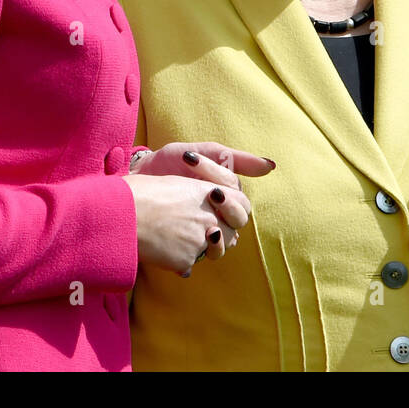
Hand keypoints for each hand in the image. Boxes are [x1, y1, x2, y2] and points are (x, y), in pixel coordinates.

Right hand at [121, 173, 253, 275]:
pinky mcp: (187, 259)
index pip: (242, 203)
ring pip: (214, 251)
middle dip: (222, 233)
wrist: (122, 213)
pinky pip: (189, 263)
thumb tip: (204, 201)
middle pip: (233, 231)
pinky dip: (178, 260)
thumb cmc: (139, 191)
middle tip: (205, 231)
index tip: (221, 210)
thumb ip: (194, 194)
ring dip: (203, 248)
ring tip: (180, 240)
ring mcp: (201, 240)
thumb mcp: (173, 184)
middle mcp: (211, 217)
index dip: (234, 209)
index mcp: (209, 193)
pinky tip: (161, 250)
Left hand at [130, 142, 274, 251]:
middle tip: (211, 194)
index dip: (219, 176)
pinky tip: (199, 239)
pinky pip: (208, 255)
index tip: (192, 161)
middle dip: (229, 207)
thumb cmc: (168, 163)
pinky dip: (208, 249)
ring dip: (223, 233)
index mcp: (225, 192)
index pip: (237, 191)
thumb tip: (271, 166)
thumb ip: (234, 158)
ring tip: (208, 223)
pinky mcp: (189, 247)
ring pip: (230, 241)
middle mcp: (219, 214)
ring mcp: (205, 231)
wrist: (136, 179)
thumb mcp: (199, 153)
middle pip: (240, 219)